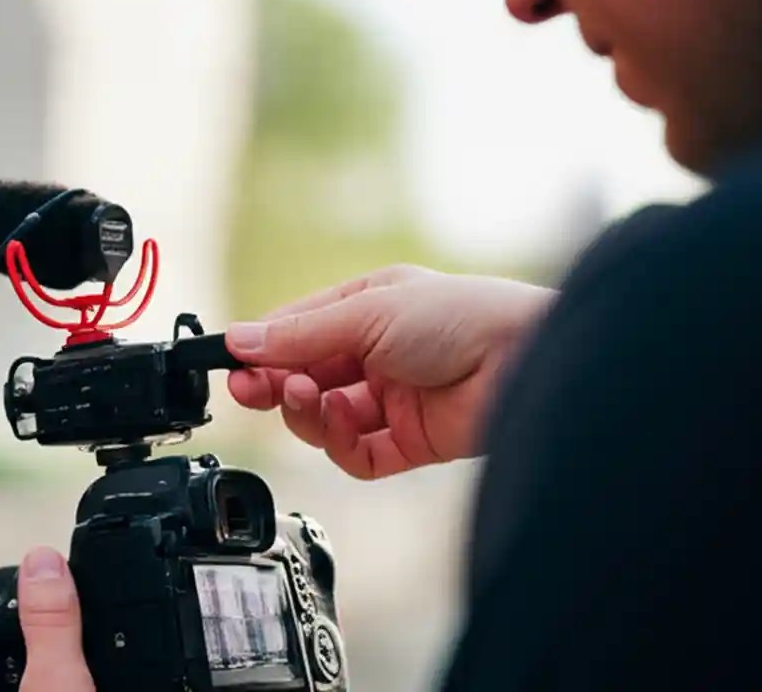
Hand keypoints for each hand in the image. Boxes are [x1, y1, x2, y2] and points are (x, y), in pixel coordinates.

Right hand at [226, 264, 554, 479]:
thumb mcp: (367, 313)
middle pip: (305, 377)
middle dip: (275, 384)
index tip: (231, 361)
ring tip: (306, 396)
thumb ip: (300, 335)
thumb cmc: (462, 316)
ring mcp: (392, 399)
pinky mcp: (409, 442)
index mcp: (368, 307)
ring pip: (324, 418)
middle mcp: (377, 353)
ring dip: (306, 411)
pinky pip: (356, 453)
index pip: (298, 330)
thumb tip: (240, 339)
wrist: (530, 362)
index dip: (263, 348)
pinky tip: (345, 420)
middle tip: (249, 391)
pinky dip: (340, 442)